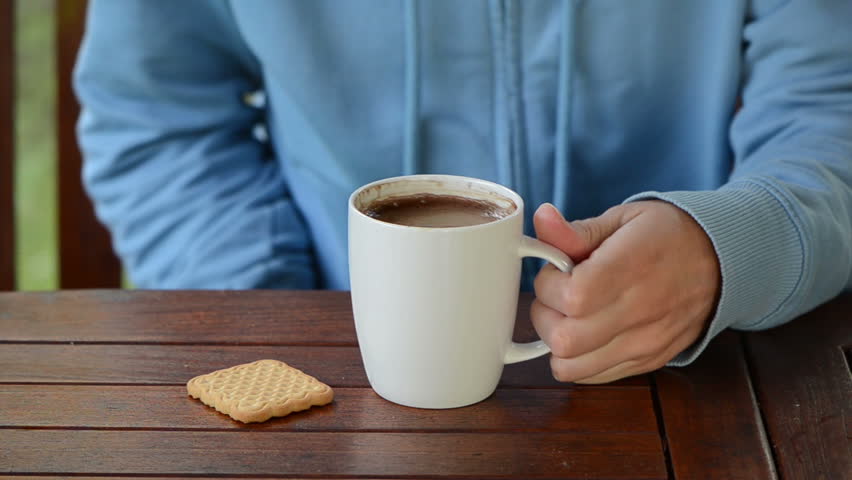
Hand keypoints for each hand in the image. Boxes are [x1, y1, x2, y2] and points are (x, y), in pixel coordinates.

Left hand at [531, 201, 719, 383]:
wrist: (722, 260)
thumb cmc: (668, 234)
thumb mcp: (624, 218)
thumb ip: (577, 230)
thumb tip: (542, 220)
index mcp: (632, 268)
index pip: (571, 297)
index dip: (549, 285)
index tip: (556, 271)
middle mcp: (640, 312)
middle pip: (565, 339)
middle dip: (545, 315)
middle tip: (557, 295)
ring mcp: (645, 342)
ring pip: (572, 366)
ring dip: (556, 342)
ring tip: (567, 316)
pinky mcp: (647, 361)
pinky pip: (592, 376)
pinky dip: (576, 360)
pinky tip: (584, 333)